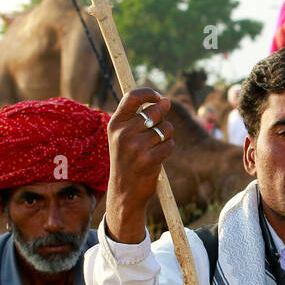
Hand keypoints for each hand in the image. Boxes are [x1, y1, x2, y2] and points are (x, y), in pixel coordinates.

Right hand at [105, 88, 174, 244]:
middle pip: (155, 111)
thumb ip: (142, 117)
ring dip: (166, 136)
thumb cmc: (128, 160)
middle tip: (155, 134)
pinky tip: (158, 157)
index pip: (132, 96)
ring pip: (165, 128)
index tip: (159, 98)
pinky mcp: (148, 160)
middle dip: (162, 119)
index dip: (149, 93)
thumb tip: (165, 101)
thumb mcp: (125, 136)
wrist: (124, 191)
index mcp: (115, 124)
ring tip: (155, 147)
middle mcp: (123, 133)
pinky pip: (169, 144)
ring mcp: (135, 147)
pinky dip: (168, 149)